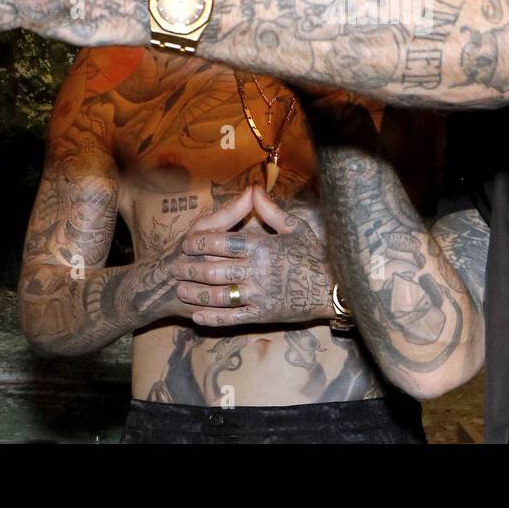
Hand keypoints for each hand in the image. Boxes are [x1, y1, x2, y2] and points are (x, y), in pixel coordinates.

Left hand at [170, 185, 333, 326]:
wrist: (333, 290)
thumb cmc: (313, 256)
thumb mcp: (296, 228)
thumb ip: (271, 211)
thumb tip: (254, 189)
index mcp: (263, 248)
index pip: (224, 244)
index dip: (201, 244)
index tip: (187, 244)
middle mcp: (257, 272)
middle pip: (215, 270)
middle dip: (191, 268)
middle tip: (175, 267)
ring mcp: (258, 296)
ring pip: (219, 296)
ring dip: (196, 293)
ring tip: (181, 289)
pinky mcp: (262, 316)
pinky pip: (231, 318)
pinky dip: (212, 318)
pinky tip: (198, 315)